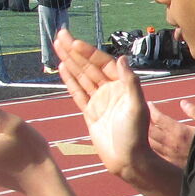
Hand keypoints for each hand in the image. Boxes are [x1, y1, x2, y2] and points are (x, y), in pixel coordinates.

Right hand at [54, 32, 174, 187]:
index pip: (102, 63)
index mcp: (122, 86)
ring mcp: (99, 101)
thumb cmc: (135, 135)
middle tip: (60, 35)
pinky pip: (78, 93)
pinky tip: (62, 68)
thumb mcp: (136, 106)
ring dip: (70, 61)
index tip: (73, 42)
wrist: (127, 160)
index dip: (87, 52)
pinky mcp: (90, 113)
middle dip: (74, 50)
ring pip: (81, 76)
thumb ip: (129, 81)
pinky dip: (70, 80)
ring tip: (58, 46)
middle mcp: (110, 90)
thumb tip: (122, 58)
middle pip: (89, 66)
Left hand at [147, 99, 194, 168]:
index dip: (151, 109)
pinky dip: (150, 146)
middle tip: (143, 114)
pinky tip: (150, 143)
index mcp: (179, 131)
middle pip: (150, 129)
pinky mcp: (169, 163)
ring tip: (144, 127)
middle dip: (145, 120)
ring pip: (150, 142)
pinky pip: (154, 152)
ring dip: (146, 133)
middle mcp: (170, 142)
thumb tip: (183, 103)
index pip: (158, 118)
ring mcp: (168, 154)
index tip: (149, 104)